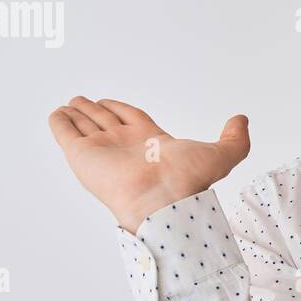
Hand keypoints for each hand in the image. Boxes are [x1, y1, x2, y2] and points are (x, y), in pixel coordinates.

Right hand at [47, 96, 249, 232]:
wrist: (161, 199)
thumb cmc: (188, 181)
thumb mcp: (222, 154)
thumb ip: (235, 139)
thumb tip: (242, 120)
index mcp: (150, 142)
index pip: (131, 119)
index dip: (121, 109)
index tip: (110, 102)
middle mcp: (124, 145)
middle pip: (105, 122)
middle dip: (95, 110)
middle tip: (84, 100)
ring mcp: (102, 150)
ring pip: (85, 125)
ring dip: (77, 113)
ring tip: (71, 103)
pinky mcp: (81, 154)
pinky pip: (66, 133)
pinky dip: (60, 122)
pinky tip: (57, 113)